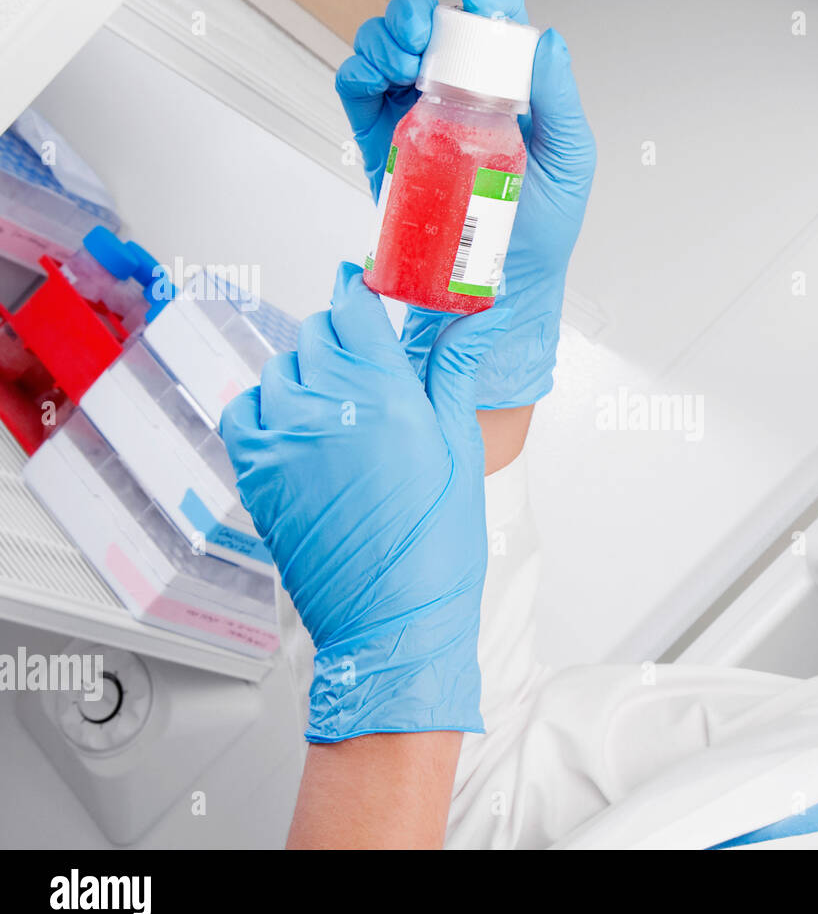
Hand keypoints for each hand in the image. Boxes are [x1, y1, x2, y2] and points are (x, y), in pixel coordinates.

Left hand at [220, 262, 509, 741]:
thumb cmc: (437, 547)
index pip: (353, 305)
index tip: (372, 294)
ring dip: (308, 374)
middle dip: (344, 338)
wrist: (393, 622)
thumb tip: (476, 317)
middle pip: (317, 332)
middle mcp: (324, 407)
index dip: (363, 291)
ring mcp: (282, 439)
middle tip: (371, 370)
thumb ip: (454, 372)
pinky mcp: (256, 472)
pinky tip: (299, 429)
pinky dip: (267, 408)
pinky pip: (245, 411)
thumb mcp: (461, 449)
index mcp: (383, 395)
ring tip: (340, 409)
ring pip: (281, 369)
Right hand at [337, 0, 596, 408]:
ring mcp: (417, 114)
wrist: (503, 285)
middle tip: (426, 32)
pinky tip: (380, 77)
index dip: (486, 3)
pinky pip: (358, 90)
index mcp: (506, 89)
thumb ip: (561, 102)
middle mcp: (458, 94)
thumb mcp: (569, 163)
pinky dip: (360, 69)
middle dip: (419, 13)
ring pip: (387, 49)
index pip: (492, 30)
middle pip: (429, 27)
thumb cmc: (540, 229)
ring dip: (386, 37)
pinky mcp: (384, 141)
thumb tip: (550, 45)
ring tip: (404, 59)